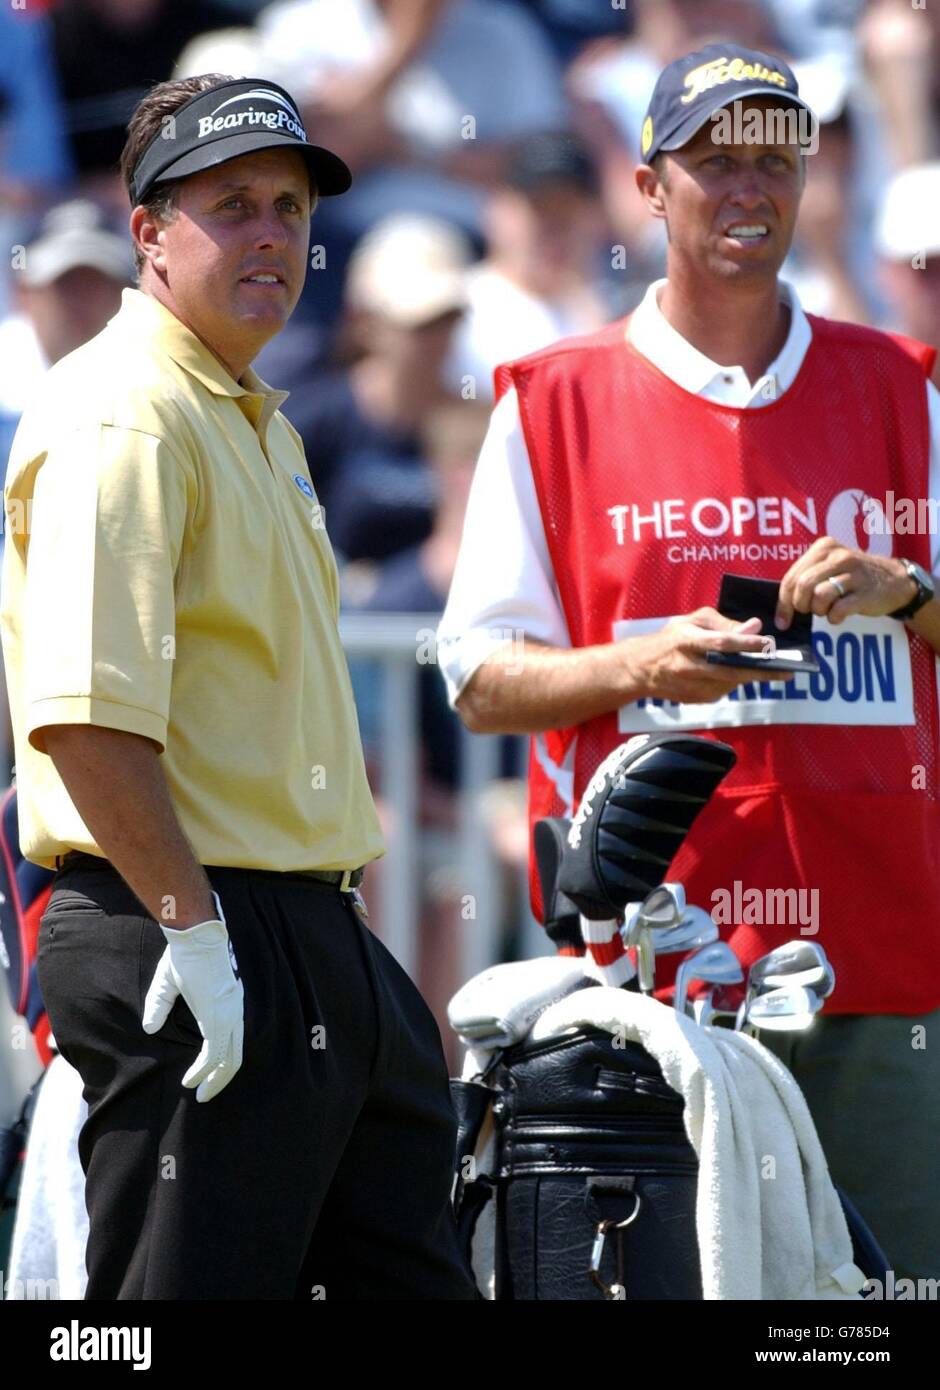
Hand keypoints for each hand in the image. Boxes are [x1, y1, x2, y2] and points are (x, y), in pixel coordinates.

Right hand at [142, 890, 244, 1101]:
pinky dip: (203, 1071)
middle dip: (221, 1079)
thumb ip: (161, 1006)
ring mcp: (228, 1017)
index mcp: (228, 1004)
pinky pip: (213, 1054)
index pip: (232, 1042)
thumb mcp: (170, 984)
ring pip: (227, 1060)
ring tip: (200, 1095)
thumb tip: (151, 1028)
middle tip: (206, 1095)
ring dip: (214, 1081)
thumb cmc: (185, 954)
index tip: (208, 1077)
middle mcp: (234, 1013)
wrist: (195, 937)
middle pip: (234, 1056)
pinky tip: (190, 1081)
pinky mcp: (218, 1019)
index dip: (221, 1063)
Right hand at [634, 607, 790, 703]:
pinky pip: (722, 691)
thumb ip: (724, 622)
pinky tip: (741, 675)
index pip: (721, 643)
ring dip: (751, 678)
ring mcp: (691, 686)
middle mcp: (688, 665)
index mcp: (686, 641)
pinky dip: (734, 683)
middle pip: (730, 671)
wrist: (642, 668)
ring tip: (773, 671)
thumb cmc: (672, 638)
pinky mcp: (695, 699)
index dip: (746, 643)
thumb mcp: (693, 621)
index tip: (769, 643)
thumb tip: (754, 626)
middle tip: (786, 670)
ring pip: (730, 684)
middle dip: (760, 671)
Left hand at [775, 537, 917, 628]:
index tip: (782, 621)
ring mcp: (854, 573)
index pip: (792, 577)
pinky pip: (839, 609)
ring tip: (827, 609)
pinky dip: (834, 617)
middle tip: (810, 610)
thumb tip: (781, 612)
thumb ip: (804, 580)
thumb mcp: (828, 568)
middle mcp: (838, 556)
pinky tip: (839, 615)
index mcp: (823, 547)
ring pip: (820, 596)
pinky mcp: (866, 592)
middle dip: (801, 605)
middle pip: (803, 586)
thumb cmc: (852, 578)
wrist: (894, 581)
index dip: (783, 603)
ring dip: (819, 610)